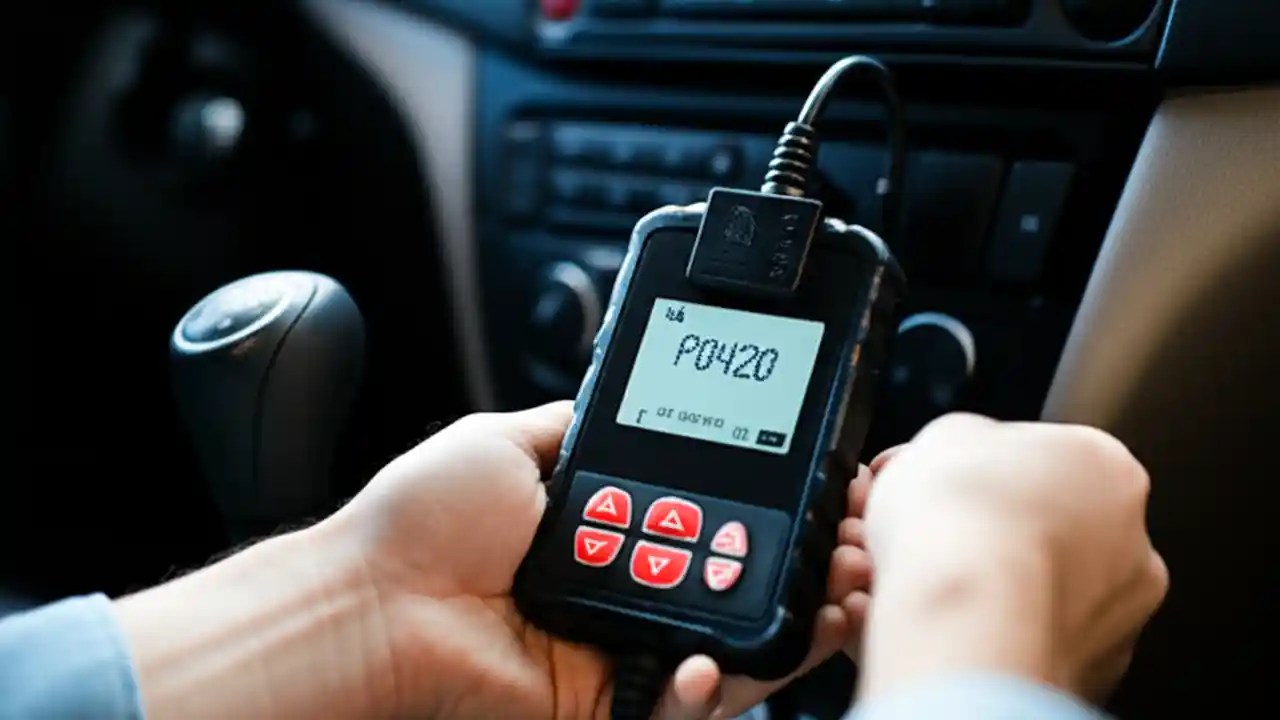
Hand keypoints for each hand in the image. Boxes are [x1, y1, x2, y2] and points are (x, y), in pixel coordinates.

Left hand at [323, 401, 873, 718]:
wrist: (373, 599)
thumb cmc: (422, 521)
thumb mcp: (512, 440)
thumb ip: (579, 425)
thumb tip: (622, 395)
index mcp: (611, 530)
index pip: (717, 522)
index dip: (775, 512)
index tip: (824, 493)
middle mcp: (626, 590)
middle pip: (739, 586)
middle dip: (812, 570)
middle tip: (857, 547)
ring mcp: (621, 651)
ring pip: (733, 649)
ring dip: (799, 628)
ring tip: (844, 597)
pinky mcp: (609, 703)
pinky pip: (683, 706)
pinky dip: (714, 688)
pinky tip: (715, 657)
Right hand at [856, 414, 1168, 703]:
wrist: (963, 618)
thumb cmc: (956, 520)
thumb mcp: (943, 435)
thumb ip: (971, 441)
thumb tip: (963, 455)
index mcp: (1104, 463)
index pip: (1048, 459)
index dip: (989, 474)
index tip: (952, 489)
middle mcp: (1132, 537)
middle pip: (1061, 527)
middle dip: (1010, 534)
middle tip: (950, 542)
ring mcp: (1122, 611)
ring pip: (1057, 591)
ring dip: (1013, 588)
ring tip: (949, 593)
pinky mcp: (1097, 673)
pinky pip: (1046, 645)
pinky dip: (1012, 637)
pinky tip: (967, 632)